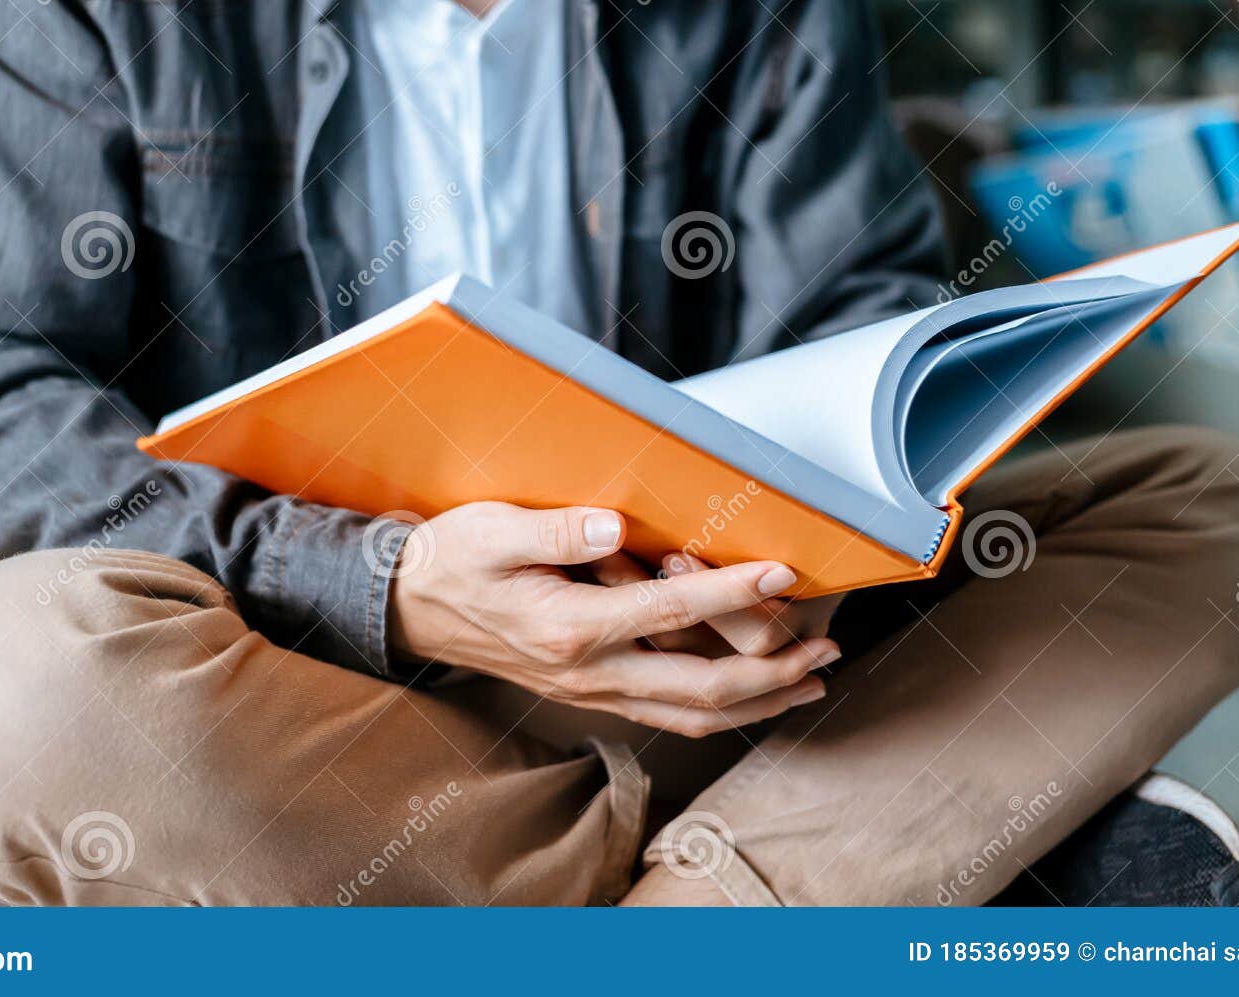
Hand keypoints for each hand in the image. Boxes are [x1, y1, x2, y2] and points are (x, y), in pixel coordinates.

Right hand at [387, 503, 839, 736]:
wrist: (411, 608)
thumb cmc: (453, 560)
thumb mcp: (492, 531)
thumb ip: (557, 530)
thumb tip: (615, 523)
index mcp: (569, 627)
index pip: (672, 612)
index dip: (733, 593)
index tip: (783, 573)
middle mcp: (588, 672)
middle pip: (701, 688)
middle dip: (773, 671)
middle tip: (827, 648)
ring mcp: (590, 692)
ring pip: (691, 715)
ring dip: (758, 702)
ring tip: (811, 682)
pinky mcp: (590, 695)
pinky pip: (667, 717)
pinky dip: (719, 712)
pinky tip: (749, 700)